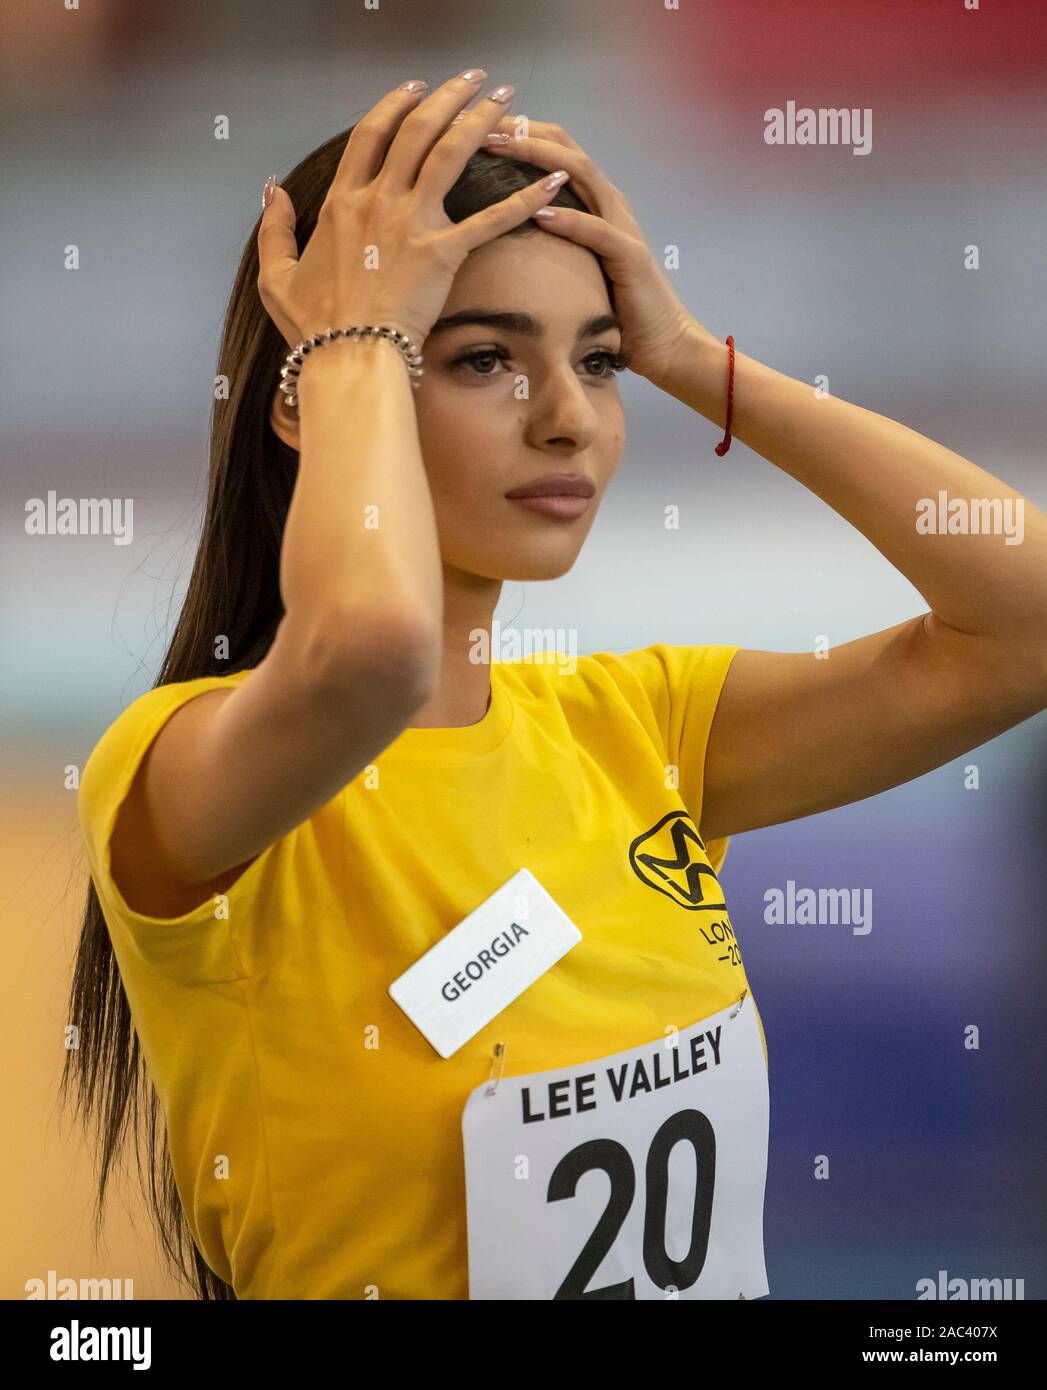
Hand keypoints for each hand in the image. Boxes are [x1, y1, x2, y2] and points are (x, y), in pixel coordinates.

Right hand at [256, 71, 569, 350]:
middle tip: (475, 80)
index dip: (396, 104)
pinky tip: (551, 182)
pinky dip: (525, 199)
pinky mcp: (443, 254)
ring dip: (483, 120)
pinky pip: (490, 220)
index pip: (371, 134)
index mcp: (341, 201)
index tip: (416, 88)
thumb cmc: (315, 325)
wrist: (347, 355)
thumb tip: (273, 191)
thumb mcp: (277, 275)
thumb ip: (276, 228)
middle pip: (416, 130)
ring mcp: (412, 224)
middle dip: (449, 96)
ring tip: (508, 102)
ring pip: (450, 153)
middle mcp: (378, 200)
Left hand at [483, 118, 713, 385]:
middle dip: (521, 129)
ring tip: (501, 147)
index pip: (553, 147)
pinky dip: (568, 218)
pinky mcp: (629, 256)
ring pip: (580, 173)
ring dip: (537, 156)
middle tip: (479, 121)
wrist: (661, 338)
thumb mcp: (574, 260)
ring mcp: (620, 224)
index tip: (473, 123)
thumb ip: (551, 237)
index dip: (516, 129)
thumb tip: (505, 227)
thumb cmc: (613, 303)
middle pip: (563, 146)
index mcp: (592, 199)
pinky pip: (597, 231)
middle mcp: (607, 201)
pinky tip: (539, 212)